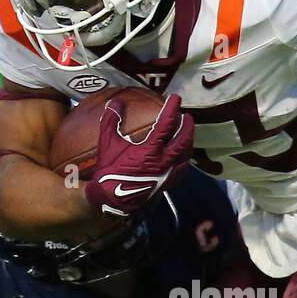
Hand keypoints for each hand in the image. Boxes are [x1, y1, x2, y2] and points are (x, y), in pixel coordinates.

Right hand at [84, 93, 193, 216]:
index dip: (172, 109)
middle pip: (184, 140)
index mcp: (150, 150)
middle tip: (187, 116)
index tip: (176, 99)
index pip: (167, 124)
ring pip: (186, 155)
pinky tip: (182, 156)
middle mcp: (163, 162)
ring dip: (189, 142)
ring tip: (187, 134)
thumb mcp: (108, 143)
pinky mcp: (167, 184)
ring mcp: (167, 174)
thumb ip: (111, 120)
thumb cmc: (109, 171)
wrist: (112, 199)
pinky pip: (182, 169)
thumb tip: (115, 101)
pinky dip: (185, 159)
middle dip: (188, 126)